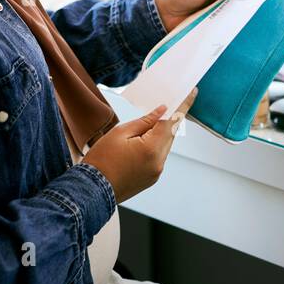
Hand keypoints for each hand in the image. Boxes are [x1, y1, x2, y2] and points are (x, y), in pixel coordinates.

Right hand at [83, 88, 198, 202]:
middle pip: (170, 134)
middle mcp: (159, 162)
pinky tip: (139, 144)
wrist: (91, 190)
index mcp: (152, 148)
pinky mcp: (152, 178)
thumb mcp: (120, 132)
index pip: (173, 121)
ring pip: (164, 146)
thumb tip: (162, 111)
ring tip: (139, 131)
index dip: (183, 105)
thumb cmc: (101, 160)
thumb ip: (145, 121)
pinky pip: (158, 157)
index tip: (192, 93)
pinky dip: (154, 147)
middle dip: (167, 120)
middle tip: (164, 106)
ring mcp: (156, 172)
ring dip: (159, 135)